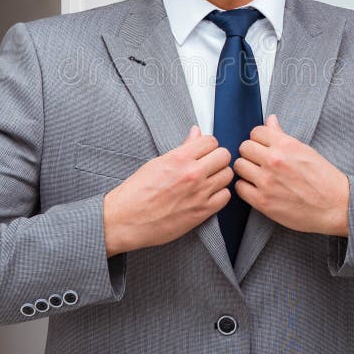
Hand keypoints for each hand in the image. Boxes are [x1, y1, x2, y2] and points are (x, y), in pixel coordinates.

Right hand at [103, 125, 232, 256]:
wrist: (126, 220)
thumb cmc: (136, 192)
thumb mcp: (157, 163)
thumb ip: (182, 148)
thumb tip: (196, 133)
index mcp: (179, 158)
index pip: (211, 141)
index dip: (208, 145)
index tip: (203, 151)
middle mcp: (192, 174)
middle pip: (224, 156)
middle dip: (217, 158)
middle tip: (208, 164)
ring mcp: (199, 193)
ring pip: (228, 175)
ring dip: (220, 176)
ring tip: (208, 180)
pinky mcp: (202, 212)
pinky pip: (226, 197)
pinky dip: (219, 195)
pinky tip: (208, 195)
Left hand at [234, 114, 349, 236]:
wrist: (335, 207)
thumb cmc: (324, 179)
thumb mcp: (305, 150)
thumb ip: (283, 136)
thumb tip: (271, 120)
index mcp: (286, 145)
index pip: (256, 132)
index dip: (259, 140)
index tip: (263, 147)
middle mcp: (274, 161)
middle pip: (244, 147)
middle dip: (251, 153)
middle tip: (260, 162)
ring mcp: (266, 182)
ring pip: (239, 166)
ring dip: (247, 170)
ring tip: (258, 175)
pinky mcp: (263, 201)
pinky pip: (240, 188)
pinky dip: (246, 188)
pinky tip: (257, 189)